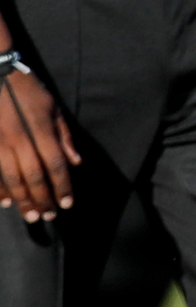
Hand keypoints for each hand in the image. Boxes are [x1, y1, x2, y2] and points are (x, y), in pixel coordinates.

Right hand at [0, 65, 80, 221]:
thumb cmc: (28, 90)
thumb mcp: (53, 108)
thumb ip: (64, 137)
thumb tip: (76, 163)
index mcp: (40, 131)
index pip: (55, 165)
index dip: (62, 187)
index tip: (68, 204)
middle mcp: (18, 140)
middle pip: (33, 177)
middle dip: (43, 199)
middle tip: (50, 217)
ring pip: (11, 178)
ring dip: (22, 200)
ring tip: (31, 216)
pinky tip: (4, 202)